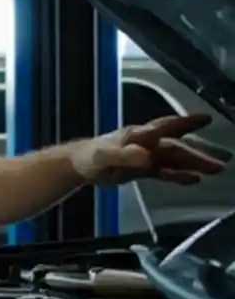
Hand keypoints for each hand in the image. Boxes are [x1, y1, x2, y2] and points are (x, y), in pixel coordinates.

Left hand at [71, 114, 230, 186]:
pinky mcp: (143, 169)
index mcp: (137, 136)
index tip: (206, 118)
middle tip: (224, 160)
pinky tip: (195, 180)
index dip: (185, 122)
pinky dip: (179, 175)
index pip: (165, 127)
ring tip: (218, 169)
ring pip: (175, 158)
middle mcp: (146, 143)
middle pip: (176, 146)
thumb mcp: (103, 157)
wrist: (79, 166)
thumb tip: (146, 155)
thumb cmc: (89, 157)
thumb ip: (123, 156)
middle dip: (199, 152)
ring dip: (195, 163)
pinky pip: (165, 171)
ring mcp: (146, 156)